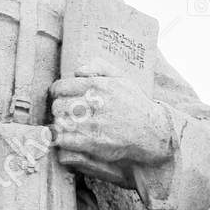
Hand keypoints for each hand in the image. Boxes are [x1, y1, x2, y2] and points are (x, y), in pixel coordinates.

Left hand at [51, 72, 174, 175]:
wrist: (151, 130)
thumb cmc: (134, 103)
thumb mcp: (121, 78)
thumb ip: (99, 67)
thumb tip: (77, 70)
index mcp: (97, 85)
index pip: (60, 88)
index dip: (57, 93)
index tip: (61, 98)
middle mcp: (94, 103)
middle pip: (57, 106)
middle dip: (59, 110)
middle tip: (65, 114)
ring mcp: (93, 124)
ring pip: (59, 123)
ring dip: (60, 125)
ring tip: (68, 126)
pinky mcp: (93, 142)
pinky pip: (64, 140)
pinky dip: (61, 140)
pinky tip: (67, 139)